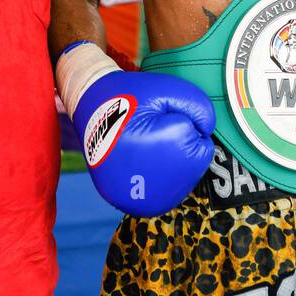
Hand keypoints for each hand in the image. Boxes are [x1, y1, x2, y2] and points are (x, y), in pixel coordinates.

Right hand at [56, 42, 214, 215]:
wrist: (90, 108)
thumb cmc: (132, 96)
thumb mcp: (170, 89)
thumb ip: (201, 108)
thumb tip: (206, 135)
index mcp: (170, 149)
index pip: (202, 145)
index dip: (183, 125)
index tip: (157, 119)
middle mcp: (157, 182)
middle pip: (192, 167)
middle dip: (179, 146)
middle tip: (148, 132)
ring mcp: (143, 200)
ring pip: (178, 183)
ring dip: (169, 165)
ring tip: (142, 147)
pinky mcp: (131, 207)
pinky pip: (160, 195)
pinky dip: (156, 180)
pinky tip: (139, 164)